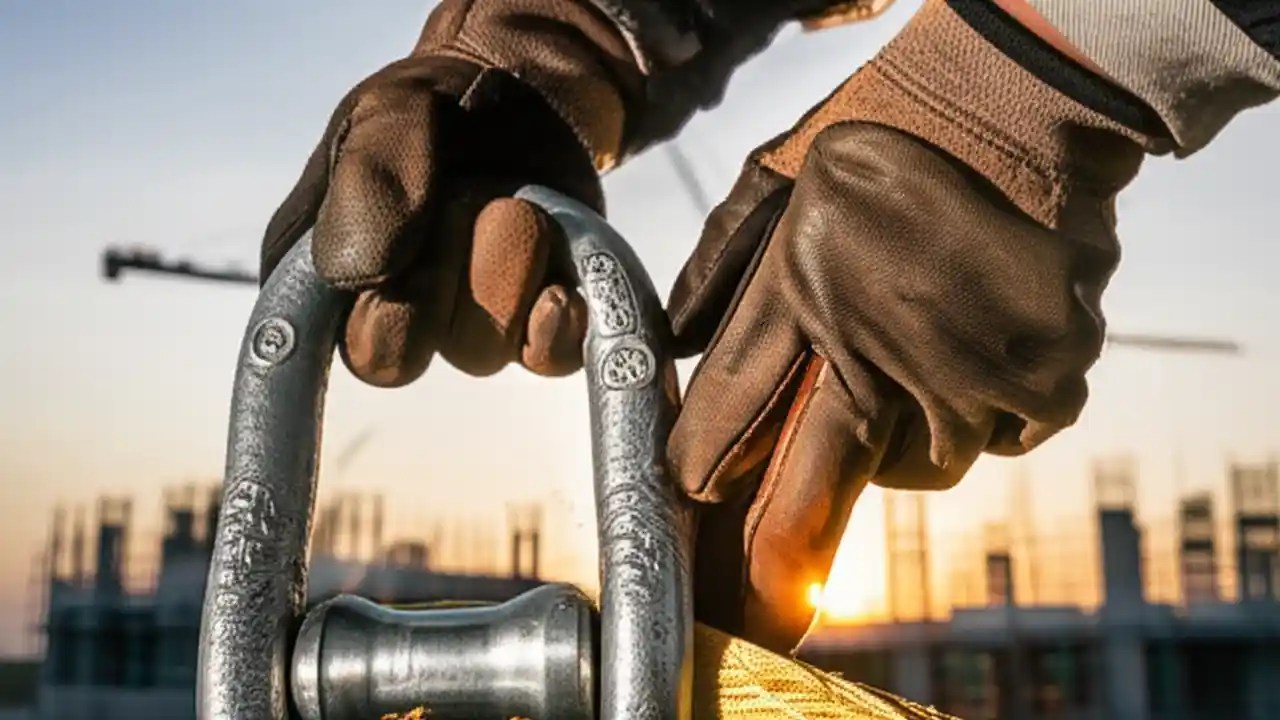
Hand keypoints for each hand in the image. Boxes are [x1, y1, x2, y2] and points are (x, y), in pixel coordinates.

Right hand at [260, 0, 635, 383]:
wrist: (527, 88)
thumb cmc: (437, 105)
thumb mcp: (390, 113)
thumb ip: (369, 178)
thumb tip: (360, 274)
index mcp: (331, 272)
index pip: (321, 346)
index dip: (373, 316)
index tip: (400, 262)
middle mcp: (394, 311)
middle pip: (398, 359)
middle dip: (433, 281)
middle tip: (459, 203)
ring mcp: (469, 323)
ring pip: (480, 352)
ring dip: (503, 266)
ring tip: (512, 202)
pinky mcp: (536, 321)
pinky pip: (547, 359)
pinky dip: (555, 325)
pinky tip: (560, 285)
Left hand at [667, 0, 1157, 652]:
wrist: (1018, 107)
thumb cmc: (890, 131)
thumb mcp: (780, 170)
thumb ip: (723, 252)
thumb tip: (678, 327)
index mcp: (802, 292)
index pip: (731, 404)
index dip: (700, 461)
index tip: (684, 498)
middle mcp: (878, 347)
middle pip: (814, 480)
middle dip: (777, 550)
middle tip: (757, 612)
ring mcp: (964, 373)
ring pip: (923, 464)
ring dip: (912, 440)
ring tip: (918, 380)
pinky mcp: (1040, 383)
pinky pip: (1003, 435)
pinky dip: (992, 413)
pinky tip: (983, 356)